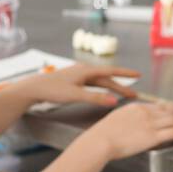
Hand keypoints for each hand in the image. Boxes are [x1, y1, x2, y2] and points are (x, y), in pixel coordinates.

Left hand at [22, 63, 140, 107]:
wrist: (33, 88)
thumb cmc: (52, 90)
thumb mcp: (75, 96)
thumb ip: (95, 98)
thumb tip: (113, 101)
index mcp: (86, 70)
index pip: (111, 71)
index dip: (125, 74)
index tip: (138, 75)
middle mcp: (83, 70)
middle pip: (107, 78)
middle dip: (121, 86)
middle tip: (133, 95)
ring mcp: (78, 75)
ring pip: (100, 82)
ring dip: (111, 88)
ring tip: (122, 95)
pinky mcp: (73, 80)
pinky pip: (93, 84)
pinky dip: (101, 89)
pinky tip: (103, 93)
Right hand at [85, 100, 172, 159]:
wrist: (101, 140)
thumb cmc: (102, 134)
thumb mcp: (115, 120)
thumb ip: (126, 119)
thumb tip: (129, 123)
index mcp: (135, 108)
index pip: (157, 106)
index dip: (170, 107)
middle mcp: (145, 113)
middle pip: (169, 111)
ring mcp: (150, 124)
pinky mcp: (153, 136)